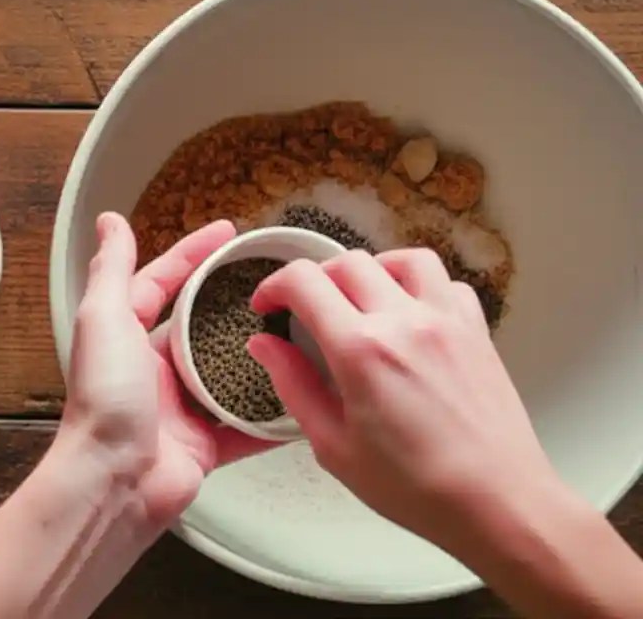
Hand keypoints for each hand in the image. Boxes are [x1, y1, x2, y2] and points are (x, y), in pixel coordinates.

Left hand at [62, 213, 272, 524]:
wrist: (114, 480)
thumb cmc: (104, 399)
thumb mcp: (105, 319)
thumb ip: (113, 270)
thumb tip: (109, 222)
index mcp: (127, 338)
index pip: (163, 283)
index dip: (193, 254)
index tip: (230, 233)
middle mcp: (152, 372)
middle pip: (200, 328)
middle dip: (234, 303)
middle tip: (276, 280)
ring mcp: (180, 410)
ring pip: (228, 375)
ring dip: (258, 356)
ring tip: (298, 330)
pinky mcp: (204, 446)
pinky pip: (245, 428)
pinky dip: (270, 416)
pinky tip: (300, 395)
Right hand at [246, 248, 560, 546]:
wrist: (497, 503)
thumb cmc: (417, 487)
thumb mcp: (333, 446)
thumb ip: (294, 385)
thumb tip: (264, 346)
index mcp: (360, 351)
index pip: (305, 282)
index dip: (274, 286)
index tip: (267, 306)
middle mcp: (405, 323)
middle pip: (347, 263)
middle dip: (314, 279)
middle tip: (302, 308)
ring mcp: (446, 322)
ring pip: (402, 259)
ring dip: (370, 270)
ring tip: (357, 299)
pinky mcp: (476, 332)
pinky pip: (446, 284)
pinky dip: (420, 287)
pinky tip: (408, 314)